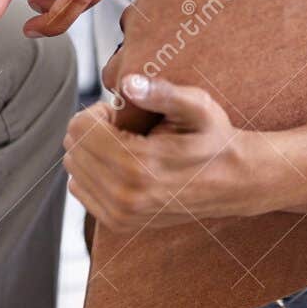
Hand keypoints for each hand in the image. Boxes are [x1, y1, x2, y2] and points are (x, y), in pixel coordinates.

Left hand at [63, 72, 262, 231]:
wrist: (233, 183)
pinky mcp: (119, 223)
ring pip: (73, 170)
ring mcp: (121, 214)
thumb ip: (161, 93)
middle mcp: (125, 195)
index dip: (99, 112)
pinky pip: (80, 190)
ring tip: (125, 147)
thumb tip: (127, 83)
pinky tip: (121, 166)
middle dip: (93, 131)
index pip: (80, 128)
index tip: (122, 113)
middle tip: (125, 129)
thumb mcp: (197, 107)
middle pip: (74, 148)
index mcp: (138, 165)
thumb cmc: (213, 139)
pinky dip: (92, 173)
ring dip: (92, 152)